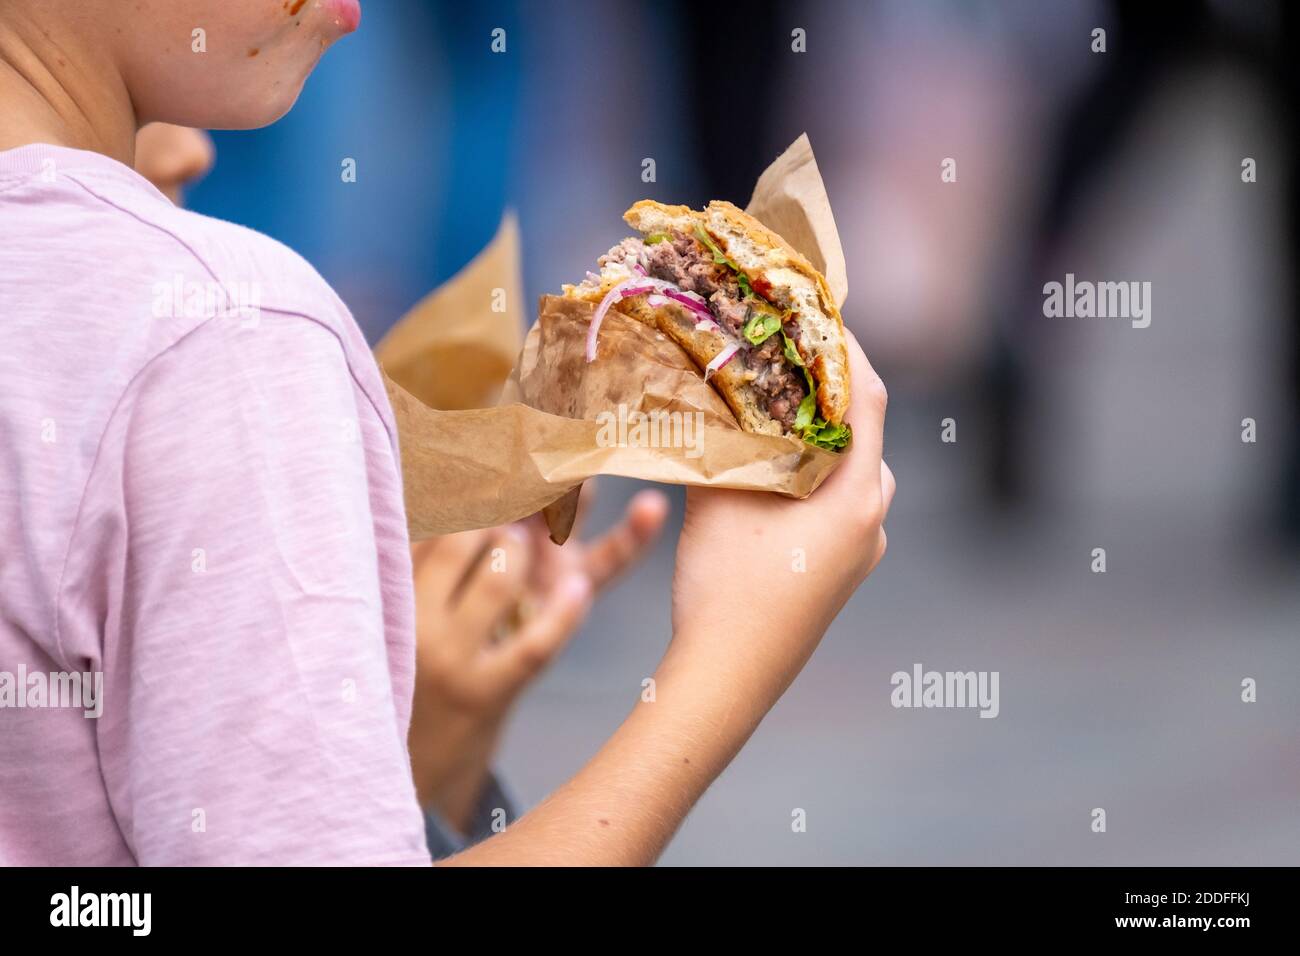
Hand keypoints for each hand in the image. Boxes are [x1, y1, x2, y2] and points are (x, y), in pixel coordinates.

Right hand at [442, 339, 888, 865]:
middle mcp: (874, 523)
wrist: (727, 681)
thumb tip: (709, 382)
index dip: (846, 350)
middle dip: (833, 392)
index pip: (867, 400)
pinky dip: (817, 475)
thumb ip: (725, 437)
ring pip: (855, 474)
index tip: (819, 314)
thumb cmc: (726, 588)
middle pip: (866, 436)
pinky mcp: (841, 575)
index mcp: (857, 498)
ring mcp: (862, 554)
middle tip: (790, 358)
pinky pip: (842, 505)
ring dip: (824, 437)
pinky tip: (775, 472)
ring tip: (780, 410)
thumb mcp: (719, 499)